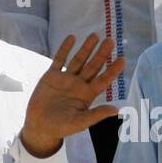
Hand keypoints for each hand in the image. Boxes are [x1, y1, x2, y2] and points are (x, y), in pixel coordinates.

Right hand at [20, 35, 125, 155]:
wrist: (39, 126)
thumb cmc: (61, 127)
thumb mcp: (79, 122)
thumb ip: (96, 115)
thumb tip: (116, 110)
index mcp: (87, 94)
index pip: (103, 80)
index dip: (113, 70)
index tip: (123, 59)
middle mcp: (79, 84)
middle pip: (93, 66)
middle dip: (101, 54)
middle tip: (110, 41)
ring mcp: (65, 79)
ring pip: (78, 60)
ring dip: (86, 48)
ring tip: (95, 35)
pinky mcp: (51, 76)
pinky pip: (59, 60)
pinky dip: (65, 49)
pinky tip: (72, 38)